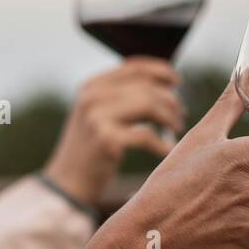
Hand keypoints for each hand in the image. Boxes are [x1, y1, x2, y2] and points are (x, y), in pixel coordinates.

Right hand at [42, 58, 184, 206]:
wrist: (68, 181)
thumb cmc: (93, 147)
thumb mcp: (101, 114)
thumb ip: (125, 97)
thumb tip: (169, 87)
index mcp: (92, 86)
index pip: (134, 67)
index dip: (161, 71)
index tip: (177, 81)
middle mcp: (92, 97)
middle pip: (146, 87)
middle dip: (170, 101)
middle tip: (180, 117)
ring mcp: (96, 117)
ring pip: (148, 105)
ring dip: (169, 118)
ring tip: (176, 129)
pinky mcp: (105, 140)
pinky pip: (146, 136)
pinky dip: (162, 144)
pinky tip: (168, 150)